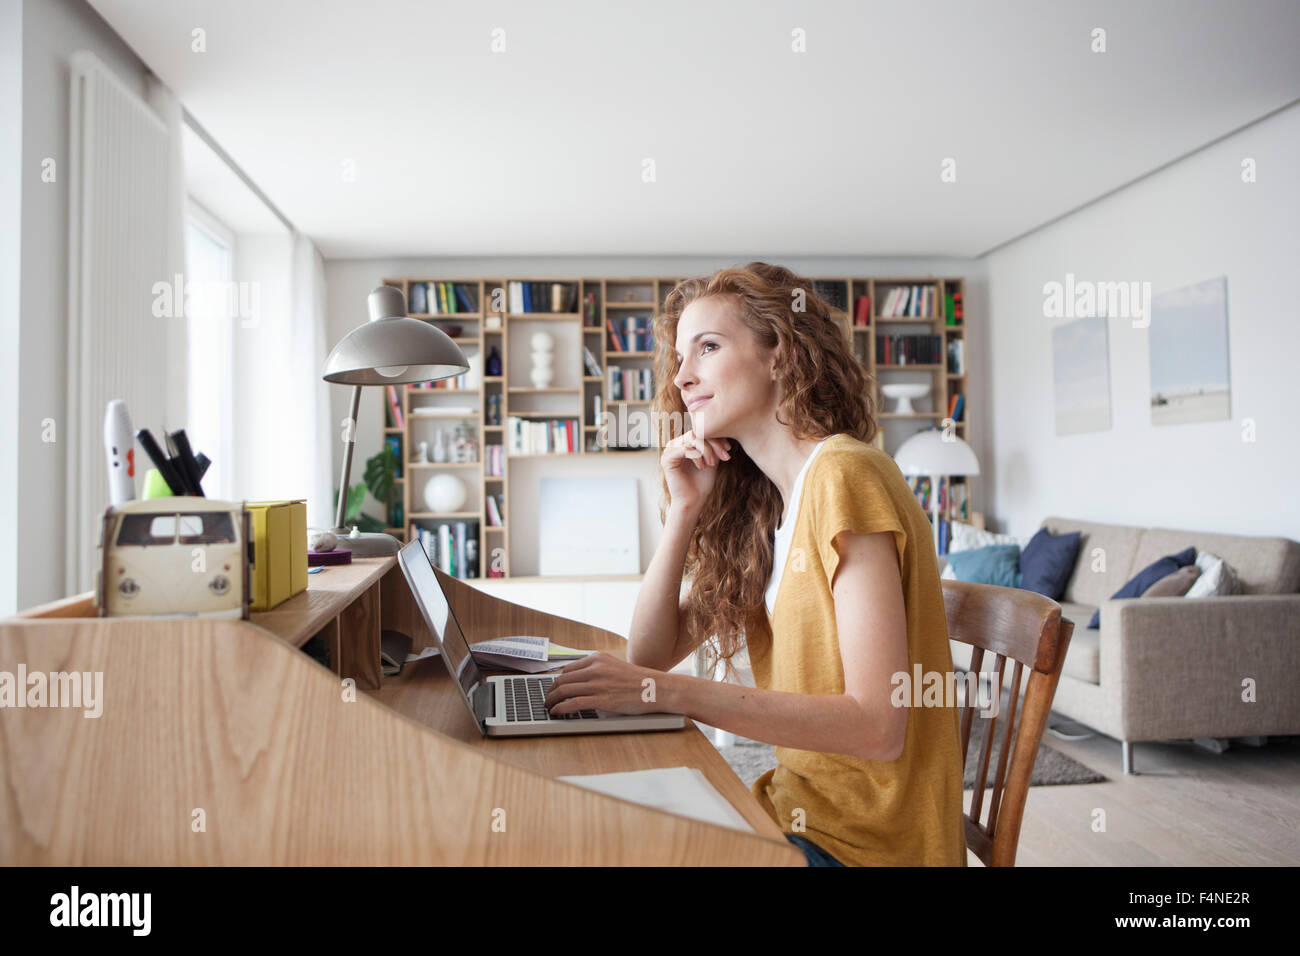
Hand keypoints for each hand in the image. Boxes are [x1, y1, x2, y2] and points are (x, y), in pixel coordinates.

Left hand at [544, 652, 670, 715]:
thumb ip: (597, 670)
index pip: (568, 668)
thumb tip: (579, 681)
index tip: (553, 687)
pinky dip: (561, 708)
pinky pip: (573, 704)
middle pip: (562, 679)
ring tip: (549, 707)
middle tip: (548, 699)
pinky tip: (557, 712)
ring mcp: (598, 684)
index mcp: (598, 658)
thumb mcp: (615, 666)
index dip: (557, 679)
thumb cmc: (638, 681)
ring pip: (564, 690)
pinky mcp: (602, 700)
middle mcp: (595, 669)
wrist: (656, 688)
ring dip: (552, 700)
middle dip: (551, 690)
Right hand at [661, 429, 731, 514]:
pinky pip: (684, 448)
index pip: (701, 431)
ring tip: (711, 464)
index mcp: (685, 443)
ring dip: (706, 450)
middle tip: (724, 457)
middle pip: (697, 433)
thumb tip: (722, 429)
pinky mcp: (667, 459)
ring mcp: (669, 450)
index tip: (728, 449)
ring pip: (691, 438)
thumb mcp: (712, 459)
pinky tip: (701, 466)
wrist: (694, 501)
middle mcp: (676, 444)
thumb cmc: (702, 482)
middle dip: (714, 444)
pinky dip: (696, 456)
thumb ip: (713, 445)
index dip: (717, 438)